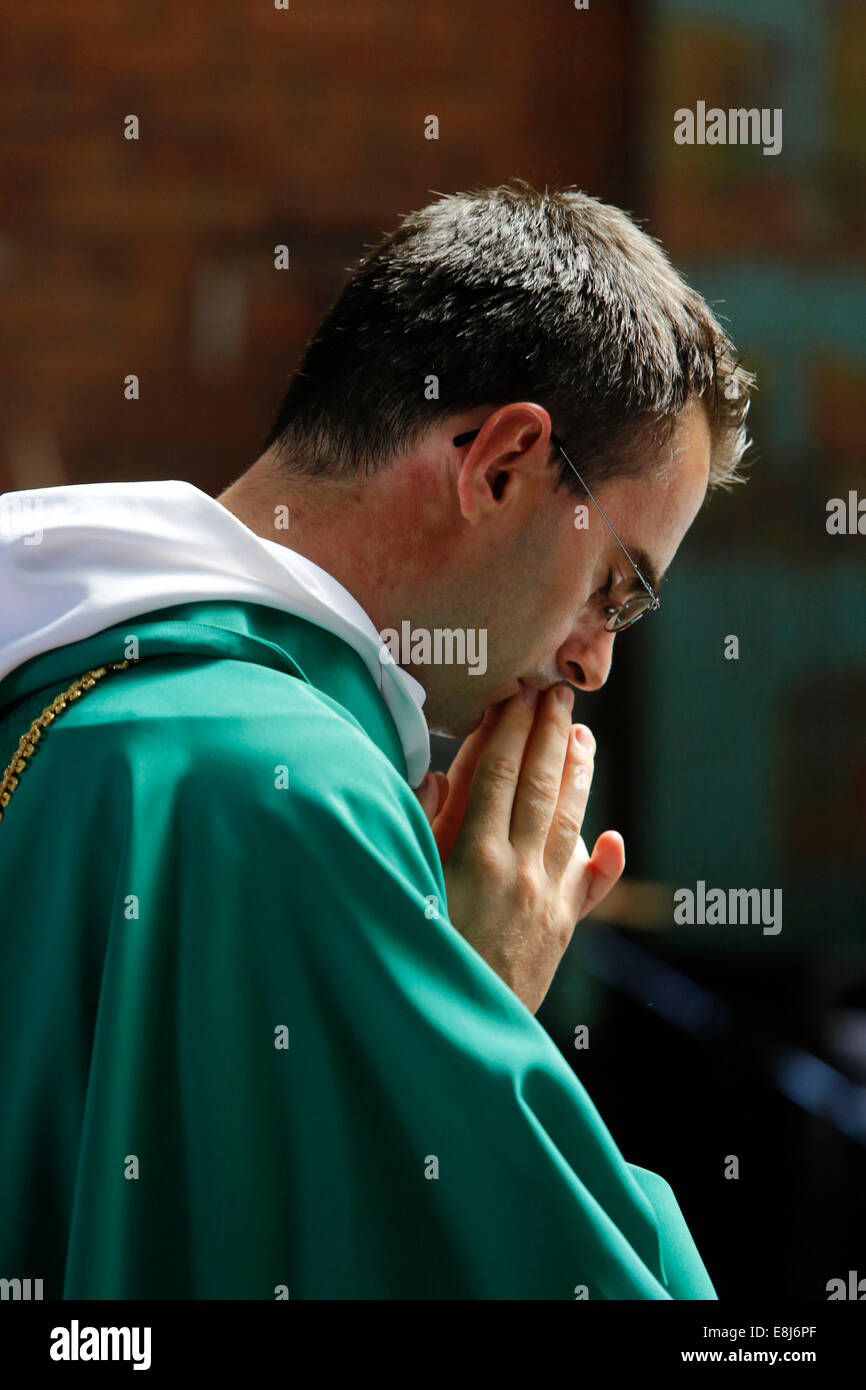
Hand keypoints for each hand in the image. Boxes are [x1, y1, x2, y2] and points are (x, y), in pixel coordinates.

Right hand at [417, 687, 624, 1012]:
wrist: (450, 1034)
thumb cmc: (413, 951)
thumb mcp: (405, 883)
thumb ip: (419, 824)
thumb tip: (437, 773)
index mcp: (473, 856)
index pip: (496, 775)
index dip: (508, 731)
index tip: (515, 695)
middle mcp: (517, 872)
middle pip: (538, 788)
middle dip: (548, 736)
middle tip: (556, 694)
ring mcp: (544, 901)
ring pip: (569, 824)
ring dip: (577, 776)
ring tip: (582, 736)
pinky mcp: (559, 931)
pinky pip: (588, 892)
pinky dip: (606, 866)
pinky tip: (615, 840)